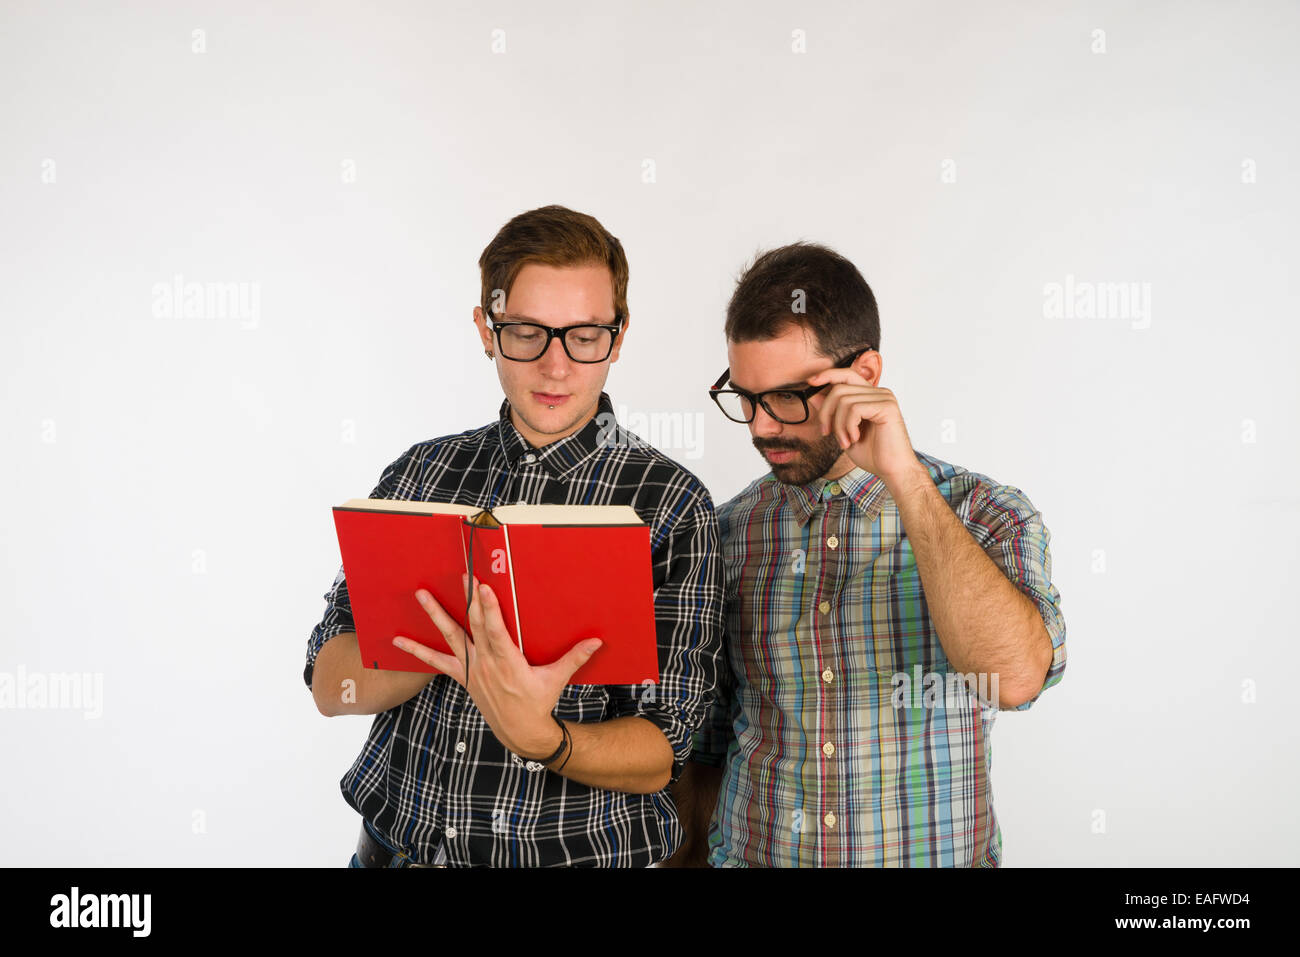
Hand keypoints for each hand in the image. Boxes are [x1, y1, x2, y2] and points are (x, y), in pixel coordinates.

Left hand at [391, 575, 601, 757]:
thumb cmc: (539, 703)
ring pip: (450, 637)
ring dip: (435, 615)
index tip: (483, 588)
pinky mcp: (463, 676)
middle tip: (462, 575)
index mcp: (508, 662)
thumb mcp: (557, 679)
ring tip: (421, 595)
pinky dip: (418, 651)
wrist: (520, 732)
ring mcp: (471, 669)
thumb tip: (596, 641)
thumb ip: (575, 658)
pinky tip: (398, 640)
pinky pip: (436, 662)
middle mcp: (485, 663)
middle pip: (474, 625)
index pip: (495, 630)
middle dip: (467, 599)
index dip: (488, 608)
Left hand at [805, 368, 927, 491]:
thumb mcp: (844, 431)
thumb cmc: (872, 454)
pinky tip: (855, 438)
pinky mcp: (887, 407)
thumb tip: (815, 395)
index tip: (811, 382)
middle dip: (826, 412)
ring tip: (845, 441)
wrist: (893, 471)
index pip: (847, 374)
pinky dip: (848, 426)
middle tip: (826, 432)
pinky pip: (855, 409)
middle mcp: (879, 393)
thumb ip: (833, 413)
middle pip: (840, 388)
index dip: (828, 375)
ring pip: (844, 400)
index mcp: (871, 396)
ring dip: (838, 425)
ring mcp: (884, 398)